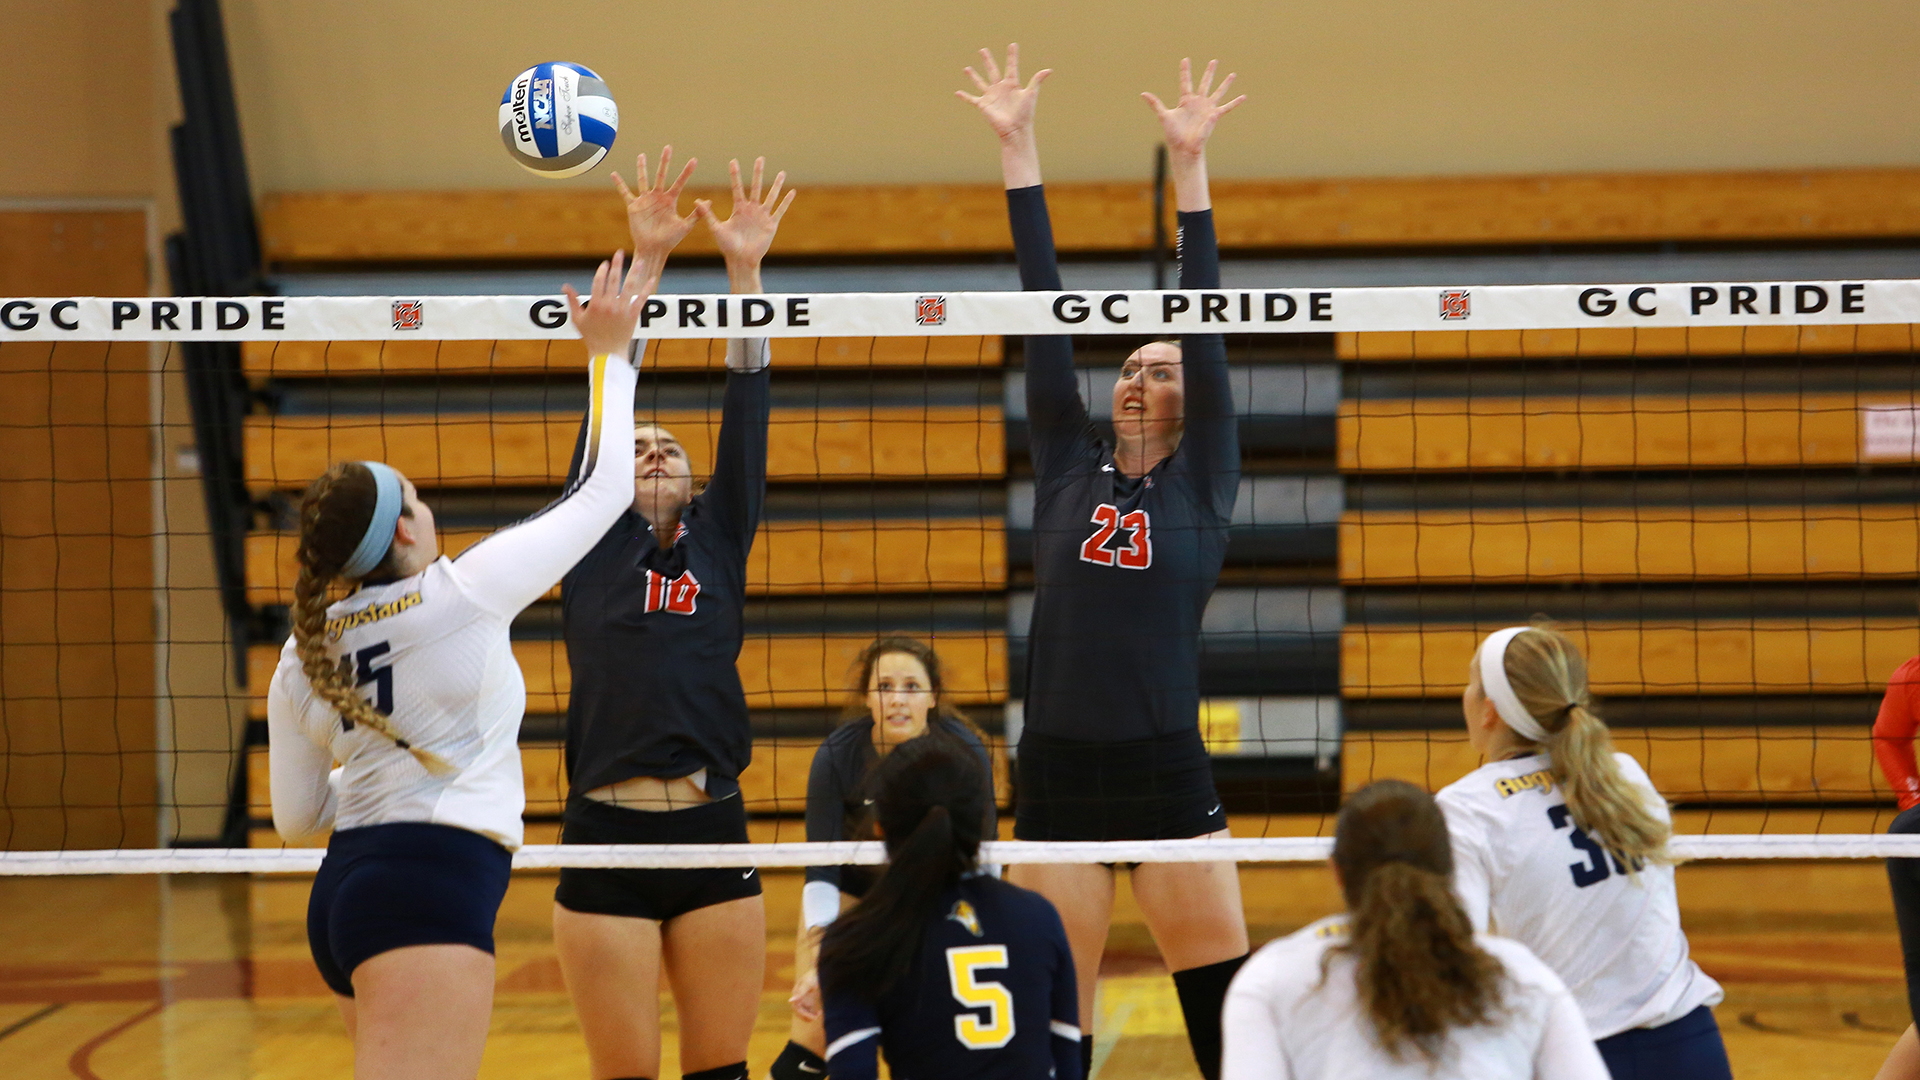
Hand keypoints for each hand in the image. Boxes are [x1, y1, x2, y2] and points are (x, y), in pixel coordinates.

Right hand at [565, 249, 657, 359]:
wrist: (607, 352)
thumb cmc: (591, 337)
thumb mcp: (577, 319)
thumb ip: (572, 301)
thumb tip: (565, 286)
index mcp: (595, 305)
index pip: (598, 282)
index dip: (602, 271)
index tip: (605, 263)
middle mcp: (609, 305)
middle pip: (614, 280)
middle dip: (617, 265)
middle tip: (620, 252)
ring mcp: (622, 310)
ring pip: (629, 287)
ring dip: (634, 272)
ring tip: (640, 261)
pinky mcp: (632, 316)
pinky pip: (641, 300)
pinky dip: (646, 289)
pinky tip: (651, 279)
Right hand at [611, 146, 696, 260]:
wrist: (654, 249)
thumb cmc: (670, 240)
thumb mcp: (685, 226)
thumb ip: (697, 214)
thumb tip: (708, 202)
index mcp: (670, 200)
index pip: (679, 182)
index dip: (687, 172)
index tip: (694, 160)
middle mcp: (658, 197)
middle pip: (661, 175)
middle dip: (665, 162)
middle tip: (668, 148)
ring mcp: (645, 200)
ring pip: (643, 180)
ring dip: (642, 168)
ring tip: (641, 155)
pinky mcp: (633, 206)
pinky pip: (625, 192)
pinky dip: (619, 184)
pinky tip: (614, 174)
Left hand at [695, 157, 795, 286]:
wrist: (741, 259)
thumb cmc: (728, 246)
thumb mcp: (716, 229)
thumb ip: (707, 215)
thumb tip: (696, 201)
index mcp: (739, 209)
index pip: (737, 187)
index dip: (735, 175)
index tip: (733, 160)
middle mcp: (751, 209)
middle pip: (756, 186)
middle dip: (758, 173)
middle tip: (760, 158)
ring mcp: (762, 216)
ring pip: (771, 196)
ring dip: (776, 185)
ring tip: (782, 173)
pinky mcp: (771, 224)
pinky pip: (780, 210)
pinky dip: (786, 202)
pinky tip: (792, 192)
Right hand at [789, 967, 821, 1022]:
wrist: (821, 969)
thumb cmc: (814, 975)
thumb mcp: (808, 984)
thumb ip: (800, 992)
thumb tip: (790, 1001)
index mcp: (796, 993)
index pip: (796, 1008)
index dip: (804, 1014)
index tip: (814, 1017)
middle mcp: (798, 997)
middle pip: (799, 1011)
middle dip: (806, 1016)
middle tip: (817, 1016)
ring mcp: (804, 998)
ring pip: (803, 1012)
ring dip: (809, 1016)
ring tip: (818, 1014)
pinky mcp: (809, 1000)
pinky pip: (808, 1010)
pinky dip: (812, 1013)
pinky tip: (819, 1012)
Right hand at [956, 43, 1049, 140]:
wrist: (1015, 130)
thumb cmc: (1025, 114)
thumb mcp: (1031, 94)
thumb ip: (1037, 81)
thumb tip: (1049, 70)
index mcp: (1012, 84)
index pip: (1011, 66)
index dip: (1012, 56)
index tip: (1013, 45)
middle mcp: (1000, 88)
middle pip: (992, 70)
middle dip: (987, 60)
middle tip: (983, 50)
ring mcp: (991, 96)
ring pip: (980, 82)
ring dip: (973, 76)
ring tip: (966, 69)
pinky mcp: (983, 105)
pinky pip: (972, 99)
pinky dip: (964, 96)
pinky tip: (957, 92)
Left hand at [1142, 58, 1243, 158]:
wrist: (1183, 147)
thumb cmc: (1173, 134)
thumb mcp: (1164, 116)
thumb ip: (1155, 104)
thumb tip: (1143, 93)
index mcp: (1185, 100)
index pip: (1185, 82)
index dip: (1185, 71)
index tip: (1185, 59)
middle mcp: (1198, 102)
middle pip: (1205, 83)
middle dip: (1209, 72)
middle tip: (1214, 61)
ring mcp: (1207, 108)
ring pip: (1218, 92)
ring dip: (1225, 83)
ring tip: (1233, 74)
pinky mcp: (1214, 116)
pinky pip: (1226, 107)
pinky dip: (1235, 102)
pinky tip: (1244, 96)